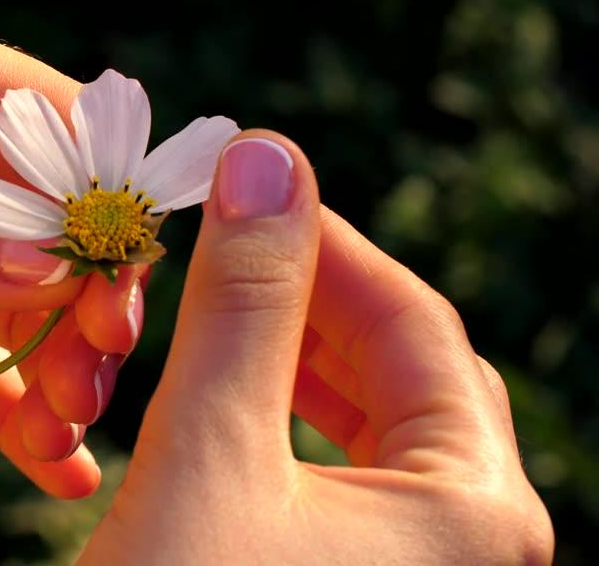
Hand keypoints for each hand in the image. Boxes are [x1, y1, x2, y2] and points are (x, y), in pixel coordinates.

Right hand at [81, 133, 552, 563]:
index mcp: (475, 506)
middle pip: (406, 371)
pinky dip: (292, 424)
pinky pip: (353, 476)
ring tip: (224, 309)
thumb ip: (243, 303)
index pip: (413, 323)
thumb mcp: (209, 448)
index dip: (322, 241)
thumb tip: (264, 158)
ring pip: (378, 424)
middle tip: (226, 246)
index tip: (238, 189)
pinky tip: (237, 396)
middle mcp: (475, 539)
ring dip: (298, 361)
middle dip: (312, 301)